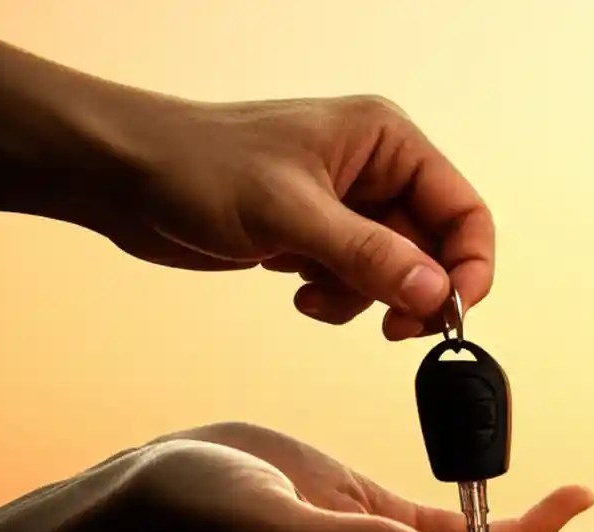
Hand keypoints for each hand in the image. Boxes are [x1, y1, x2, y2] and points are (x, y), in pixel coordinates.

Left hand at [0, 24, 490, 338]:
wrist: (124, 177)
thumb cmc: (198, 166)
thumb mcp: (290, 213)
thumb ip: (368, 256)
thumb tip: (437, 295)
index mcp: (387, 141)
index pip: (463, 210)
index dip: (470, 265)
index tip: (453, 314)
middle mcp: (377, 171)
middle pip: (435, 248)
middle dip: (414, 291)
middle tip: (394, 328)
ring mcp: (349, 207)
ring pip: (397, 273)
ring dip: (367, 299)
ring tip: (317, 297)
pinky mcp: (320, 237)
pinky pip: (358, 283)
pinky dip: (337, 300)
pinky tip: (297, 292)